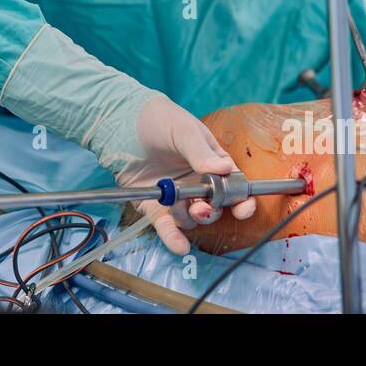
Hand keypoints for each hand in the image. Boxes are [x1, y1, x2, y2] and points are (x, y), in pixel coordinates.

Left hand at [115, 95, 257, 254]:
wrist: (122, 123)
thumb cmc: (159, 119)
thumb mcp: (184, 131)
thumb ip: (202, 153)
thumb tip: (226, 169)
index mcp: (212, 162)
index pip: (234, 186)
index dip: (242, 200)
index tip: (243, 208)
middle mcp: (198, 183)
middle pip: (215, 208)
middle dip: (211, 211)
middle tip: (202, 206)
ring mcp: (177, 196)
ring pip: (192, 219)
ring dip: (189, 217)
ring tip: (178, 203)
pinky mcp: (155, 206)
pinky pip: (167, 227)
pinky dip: (173, 238)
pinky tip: (179, 246)